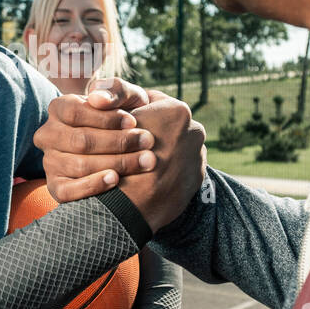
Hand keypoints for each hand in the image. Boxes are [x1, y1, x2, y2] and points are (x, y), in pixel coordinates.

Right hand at [34, 77, 156, 201]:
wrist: (128, 149)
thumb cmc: (125, 117)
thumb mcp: (127, 98)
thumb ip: (115, 90)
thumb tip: (97, 99)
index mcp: (59, 108)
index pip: (75, 112)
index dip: (106, 118)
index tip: (134, 121)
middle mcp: (48, 135)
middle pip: (79, 140)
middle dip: (117, 142)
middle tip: (147, 142)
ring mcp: (50, 162)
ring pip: (78, 165)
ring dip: (116, 163)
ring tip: (145, 161)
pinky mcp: (56, 186)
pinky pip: (68, 191)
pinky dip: (92, 186)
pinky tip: (115, 180)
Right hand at [117, 95, 206, 231]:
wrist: (125, 208)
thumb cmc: (116, 160)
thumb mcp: (112, 123)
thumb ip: (119, 106)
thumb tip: (112, 100)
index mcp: (177, 111)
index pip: (152, 99)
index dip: (132, 109)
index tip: (120, 122)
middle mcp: (194, 130)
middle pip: (166, 124)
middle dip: (149, 130)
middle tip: (127, 143)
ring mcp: (198, 157)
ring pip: (174, 147)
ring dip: (159, 151)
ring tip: (136, 162)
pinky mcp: (196, 180)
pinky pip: (179, 168)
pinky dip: (167, 170)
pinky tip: (147, 176)